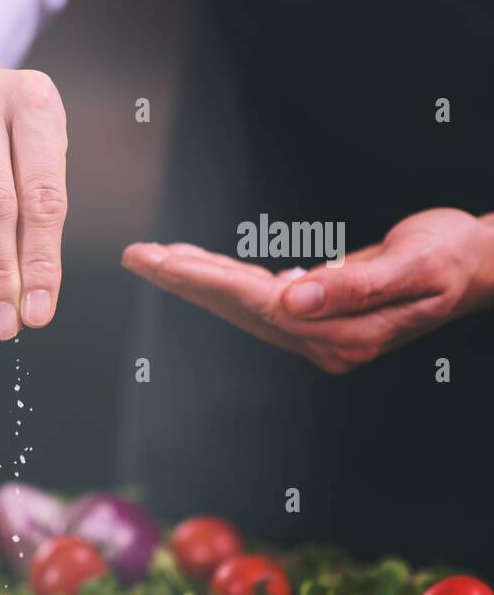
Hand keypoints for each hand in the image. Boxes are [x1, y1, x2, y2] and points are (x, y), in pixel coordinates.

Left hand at [121, 208, 493, 373]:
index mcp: (341, 332)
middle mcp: (323, 338)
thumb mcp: (413, 265)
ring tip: (154, 257)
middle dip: (183, 280)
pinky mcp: (321, 315)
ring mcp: (321, 330)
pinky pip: (261, 297)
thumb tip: (292, 297)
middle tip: (134, 256)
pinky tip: (202, 268)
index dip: (203, 280)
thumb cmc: (455, 258)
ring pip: (242, 303)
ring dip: (197, 279)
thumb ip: (353, 285)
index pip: (254, 303)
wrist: (485, 264)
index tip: (160, 261)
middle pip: (236, 307)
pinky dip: (227, 280)